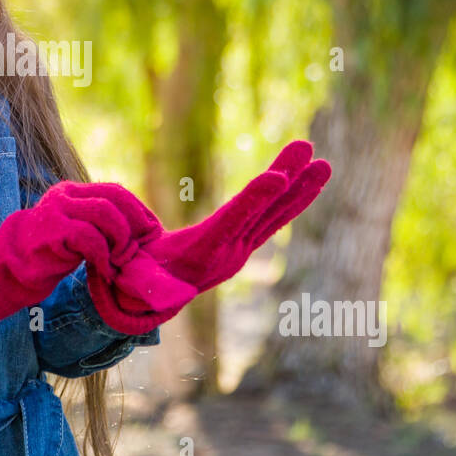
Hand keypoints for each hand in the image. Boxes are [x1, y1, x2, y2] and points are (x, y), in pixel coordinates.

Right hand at [0, 180, 160, 335]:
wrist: (8, 267)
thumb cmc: (47, 256)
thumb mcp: (76, 235)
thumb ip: (98, 227)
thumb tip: (136, 233)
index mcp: (73, 193)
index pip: (115, 191)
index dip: (138, 210)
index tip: (152, 232)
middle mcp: (65, 195)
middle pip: (114, 197)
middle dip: (135, 222)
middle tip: (143, 246)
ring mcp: (57, 210)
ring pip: (105, 213)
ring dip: (121, 239)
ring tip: (123, 260)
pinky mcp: (53, 230)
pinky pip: (90, 237)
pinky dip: (104, 255)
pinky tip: (106, 270)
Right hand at [70, 142, 331, 334]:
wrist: (147, 297)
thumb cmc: (133, 282)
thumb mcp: (136, 285)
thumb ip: (149, 289)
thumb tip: (164, 298)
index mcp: (203, 255)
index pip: (233, 222)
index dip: (255, 198)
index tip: (279, 177)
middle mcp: (230, 252)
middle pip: (263, 213)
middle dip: (290, 184)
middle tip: (316, 156)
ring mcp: (239, 249)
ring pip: (273, 214)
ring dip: (298, 187)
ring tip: (322, 162)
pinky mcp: (241, 244)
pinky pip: (269, 219)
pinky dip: (287, 198)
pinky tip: (300, 179)